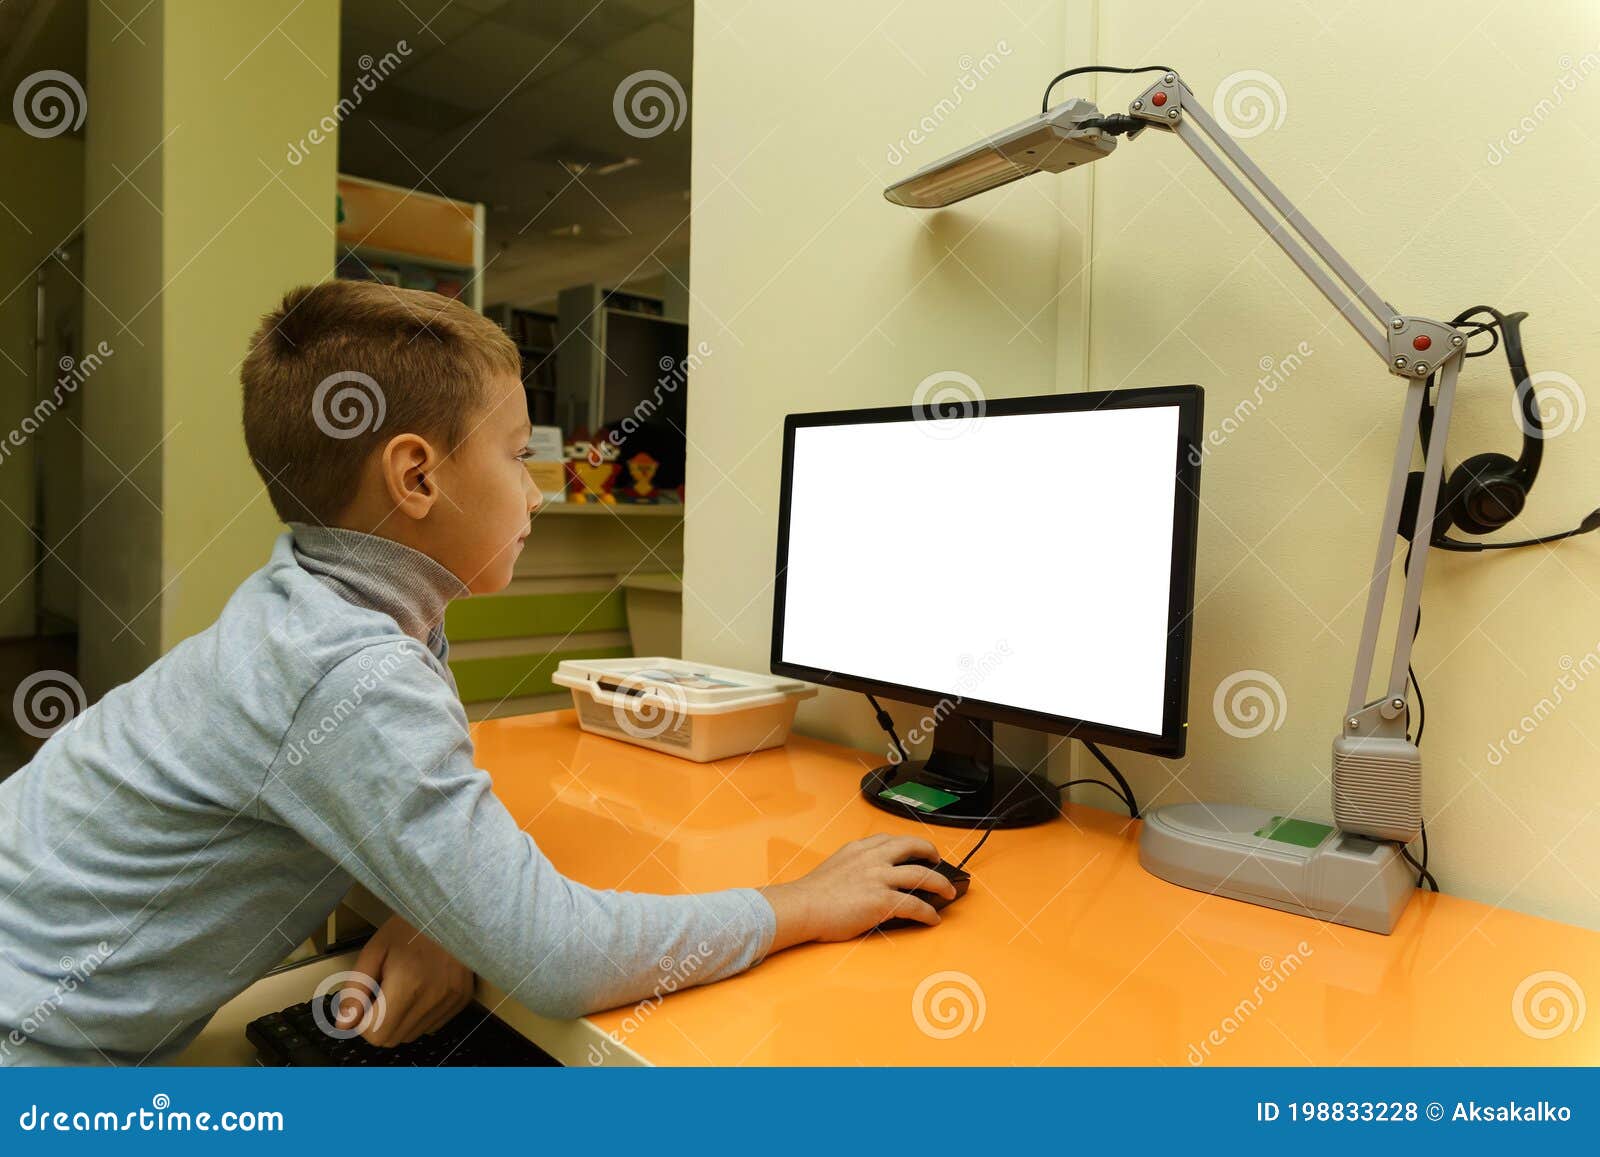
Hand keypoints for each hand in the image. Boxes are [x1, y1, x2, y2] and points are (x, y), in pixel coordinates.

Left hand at [338, 915, 474, 1046]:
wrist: (451, 910)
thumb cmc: (409, 926)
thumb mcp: (374, 951)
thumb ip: (356, 989)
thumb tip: (343, 1024)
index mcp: (407, 985)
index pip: (376, 1034)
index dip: (363, 1023)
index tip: (366, 1001)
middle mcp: (432, 998)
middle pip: (393, 1039)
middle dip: (380, 1023)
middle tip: (382, 994)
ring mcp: (451, 1000)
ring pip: (413, 1035)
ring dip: (400, 1021)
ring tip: (403, 989)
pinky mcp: (462, 999)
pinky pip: (433, 1025)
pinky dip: (421, 1016)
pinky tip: (422, 990)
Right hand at [759, 834, 957, 947]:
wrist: (802, 907)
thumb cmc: (812, 894)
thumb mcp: (834, 866)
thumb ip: (854, 865)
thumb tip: (867, 879)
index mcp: (859, 849)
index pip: (890, 839)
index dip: (908, 844)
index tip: (915, 849)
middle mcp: (872, 858)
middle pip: (912, 847)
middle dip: (930, 852)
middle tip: (938, 861)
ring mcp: (879, 878)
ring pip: (923, 875)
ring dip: (941, 884)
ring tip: (949, 892)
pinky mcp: (883, 901)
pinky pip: (915, 905)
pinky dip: (929, 912)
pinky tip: (933, 918)